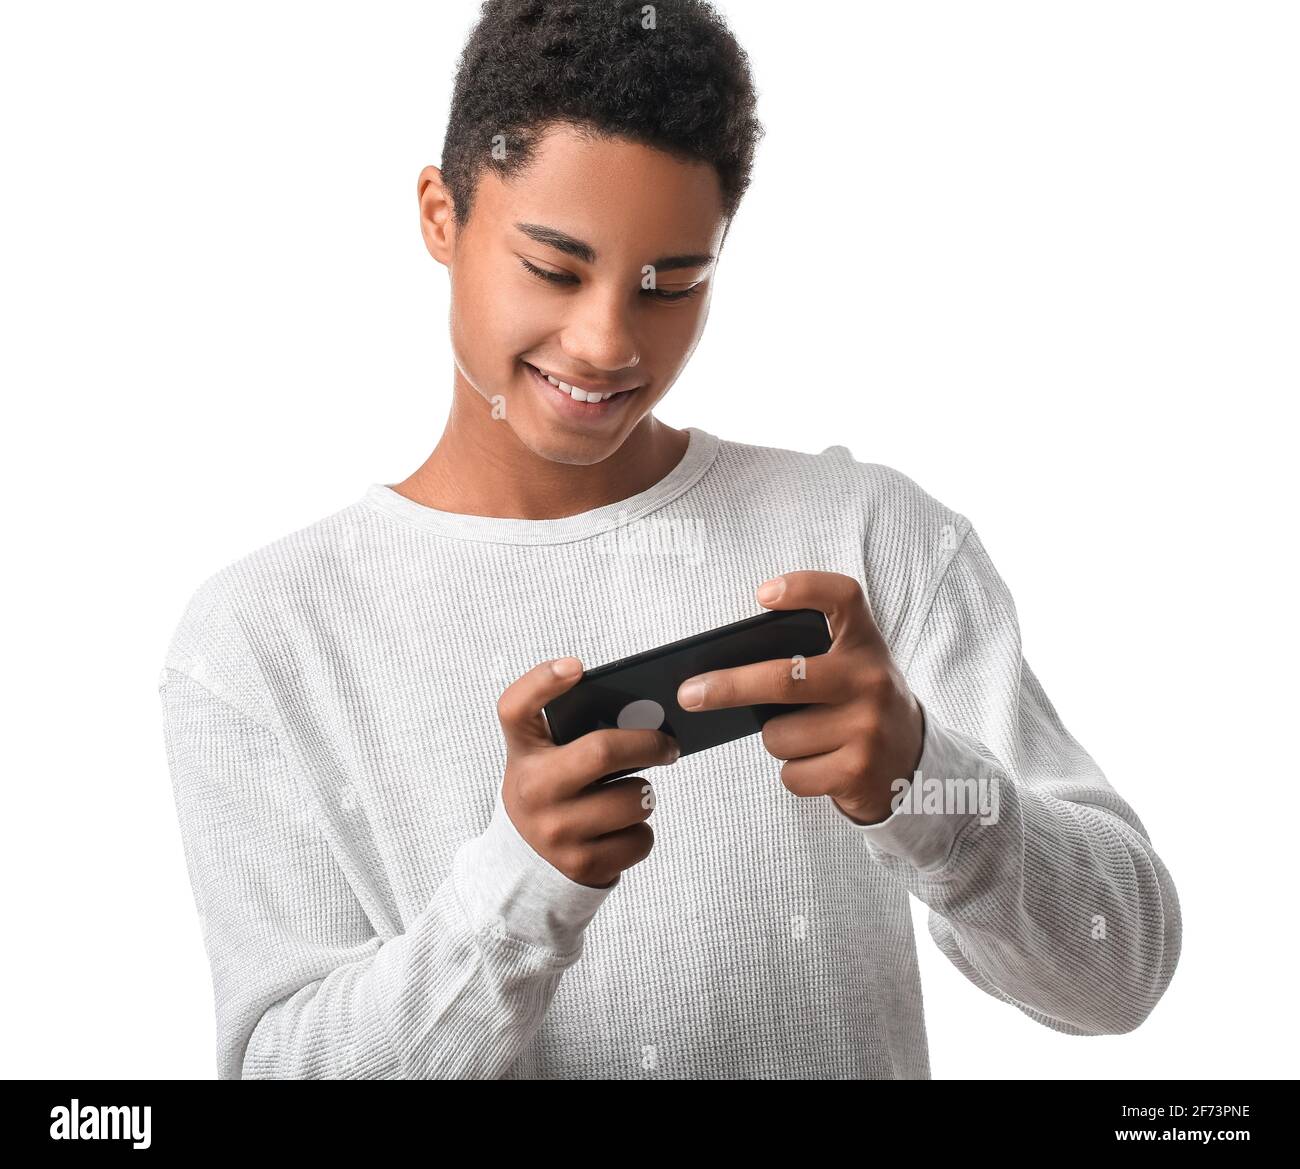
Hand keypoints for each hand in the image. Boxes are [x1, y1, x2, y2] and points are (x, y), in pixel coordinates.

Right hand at [497, 657, 680, 887]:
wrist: (526, 864)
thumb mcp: (548, 759)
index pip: (516, 707)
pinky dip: (641, 832)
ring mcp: (555, 831)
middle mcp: (531, 790)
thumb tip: (648, 719)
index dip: (543, 681)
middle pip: (603, 751)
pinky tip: (621, 831)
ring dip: (645, 795)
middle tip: (668, 745)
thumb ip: (578, 735)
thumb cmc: (554, 792)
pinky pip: (640, 838)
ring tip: (632, 795)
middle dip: (649, 744)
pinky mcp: (580, 865)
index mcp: (522, 753)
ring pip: (634, 799)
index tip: (576, 666)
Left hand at [675, 572, 923, 824]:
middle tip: (689, 694)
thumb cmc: (857, 705)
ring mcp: (867, 728)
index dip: (803, 588)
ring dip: (777, 740)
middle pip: (783, 679)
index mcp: (866, 643)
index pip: (843, 597)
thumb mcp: (849, 668)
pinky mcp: (858, 772)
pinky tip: (821, 766)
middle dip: (727, 688)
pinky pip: (791, 774)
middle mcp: (871, 680)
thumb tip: (722, 675)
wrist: (913, 763)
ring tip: (807, 738)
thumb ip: (807, 658)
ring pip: (777, 736)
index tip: (763, 594)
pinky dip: (794, 773)